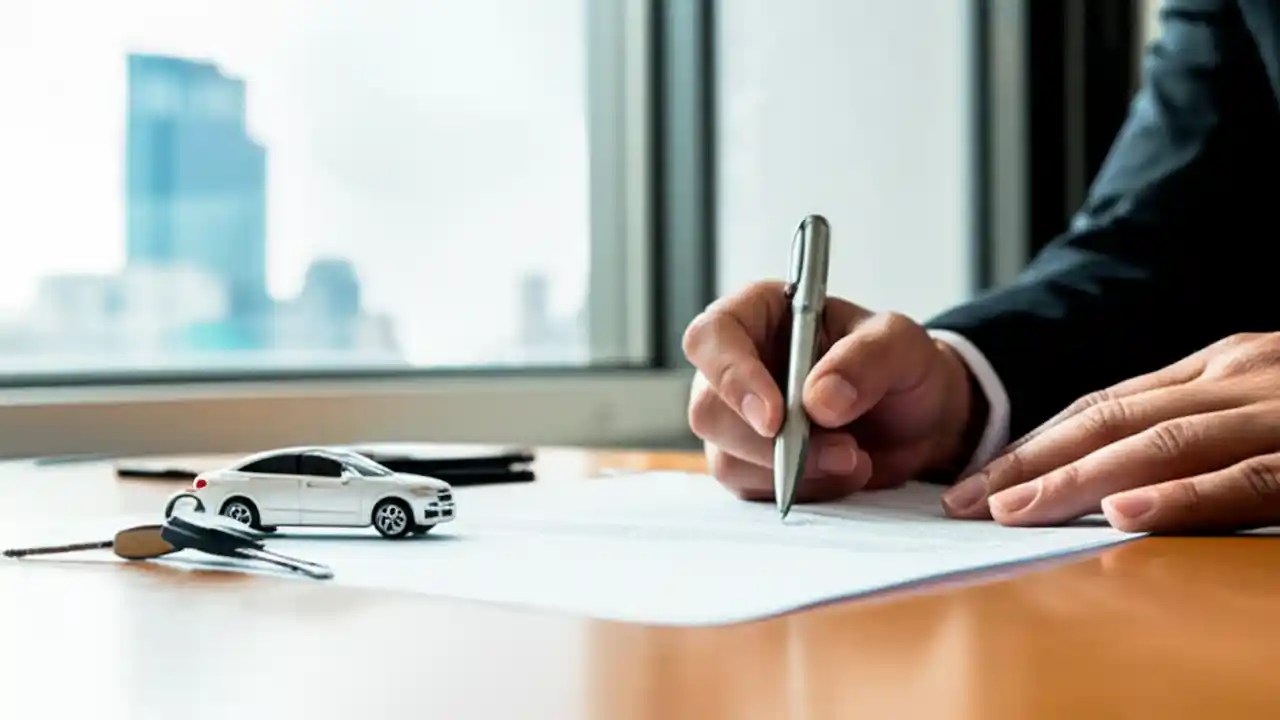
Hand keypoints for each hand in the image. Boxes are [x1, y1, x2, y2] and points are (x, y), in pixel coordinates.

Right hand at [682, 281, 983, 501]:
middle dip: (772, 443)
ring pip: (727, 458)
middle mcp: (737, 367)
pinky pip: (753, 491)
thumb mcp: (901, 345)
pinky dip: (803, 491)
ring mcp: (738, 420)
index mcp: (759, 316)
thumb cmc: (901, 366)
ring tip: (856, 458)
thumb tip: (818, 399)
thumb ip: (866, 360)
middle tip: (843, 449)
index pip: (711, 338)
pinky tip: (842, 474)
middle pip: (708, 409)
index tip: (775, 416)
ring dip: (793, 472)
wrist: (919, 420)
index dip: (731, 377)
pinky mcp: (751, 465)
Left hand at [942, 332, 1279, 532]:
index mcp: (1218, 368)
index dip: (1034, 446)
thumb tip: (1117, 477)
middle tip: (962, 504)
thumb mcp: (1265, 402)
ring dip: (1079, 480)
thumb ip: (1200, 427)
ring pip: (1161, 443)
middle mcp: (1235, 378)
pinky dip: (1181, 497)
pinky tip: (1124, 516)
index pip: (1105, 407)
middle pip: (1112, 421)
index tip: (972, 485)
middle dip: (1029, 464)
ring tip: (1012, 513)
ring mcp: (1275, 410)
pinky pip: (1246, 478)